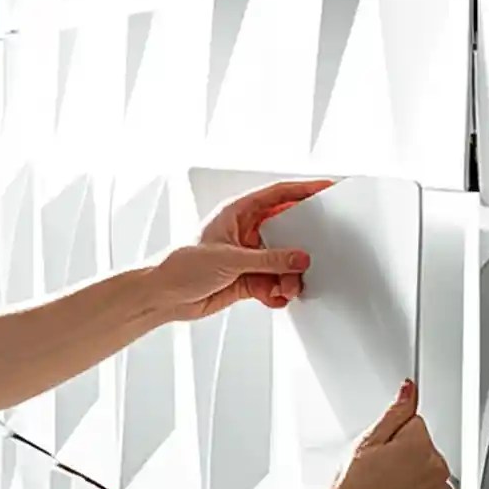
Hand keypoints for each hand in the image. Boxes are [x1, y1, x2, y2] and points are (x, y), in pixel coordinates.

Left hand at [152, 179, 333, 320]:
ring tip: (286, 288)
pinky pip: (274, 283)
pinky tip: (273, 298)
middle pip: (287, 232)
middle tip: (312, 257)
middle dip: (300, 248)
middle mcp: (246, 232)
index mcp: (238, 213)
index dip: (304, 190)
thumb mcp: (230, 258)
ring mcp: (248, 257)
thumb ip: (269, 260)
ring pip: (283, 263)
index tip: (327, 189)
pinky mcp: (248, 279)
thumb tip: (300, 258)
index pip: (278, 195)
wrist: (161, 297)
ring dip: (288, 277)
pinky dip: (277, 293)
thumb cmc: (180, 265)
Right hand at [312, 380, 455, 488]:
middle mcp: (439, 473)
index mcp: (422, 447)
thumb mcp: (365, 444)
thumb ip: (394, 413)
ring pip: (430, 482)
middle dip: (404, 462)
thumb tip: (409, 390)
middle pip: (425, 454)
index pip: (416, 426)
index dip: (393, 440)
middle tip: (377, 480)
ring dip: (414, 488)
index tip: (380, 457)